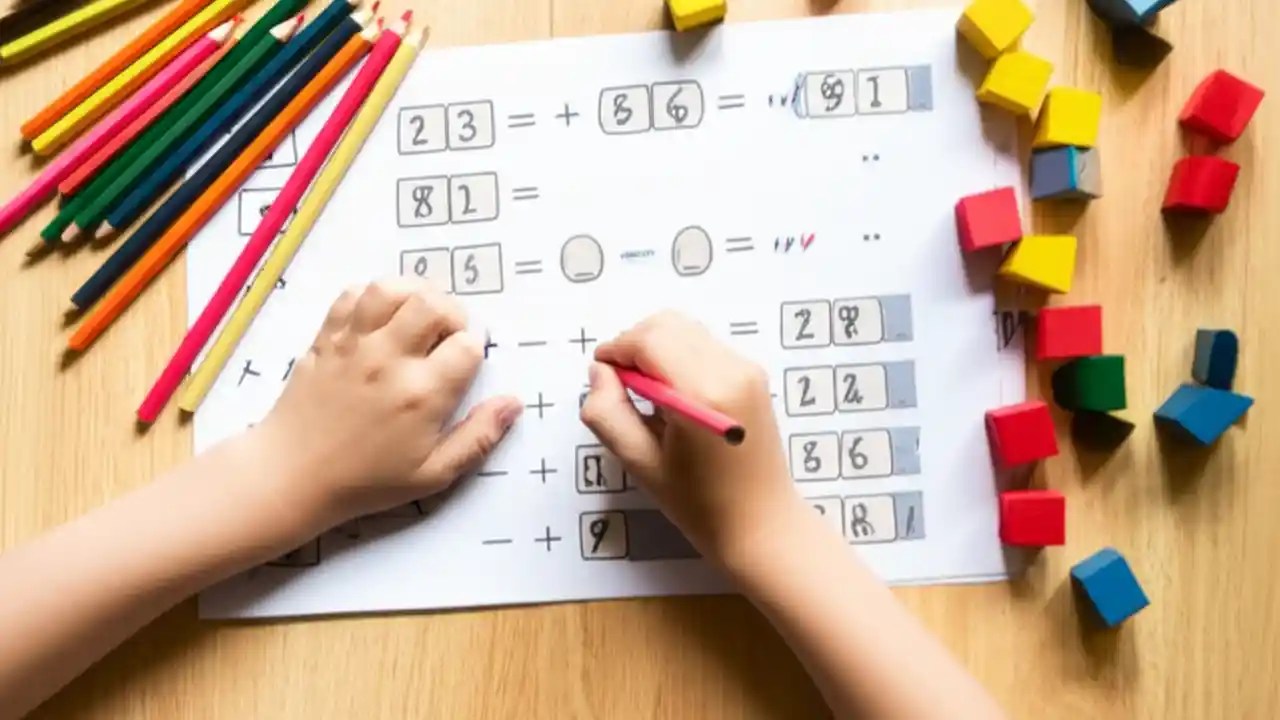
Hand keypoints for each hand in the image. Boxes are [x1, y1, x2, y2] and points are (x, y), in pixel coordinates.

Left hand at [253, 278, 521, 532]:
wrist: (292, 476)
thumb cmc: (366, 481)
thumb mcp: (433, 474)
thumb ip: (478, 437)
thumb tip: (513, 403)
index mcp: (422, 395)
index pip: (467, 345)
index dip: (474, 349)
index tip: (465, 365)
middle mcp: (390, 360)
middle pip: (434, 303)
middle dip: (452, 312)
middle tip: (447, 336)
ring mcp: (354, 345)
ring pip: (392, 288)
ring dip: (414, 294)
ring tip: (417, 317)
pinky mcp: (326, 338)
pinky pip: (352, 295)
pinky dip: (372, 296)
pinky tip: (381, 318)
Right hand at [580, 311, 800, 567]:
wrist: (762, 524)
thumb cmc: (699, 504)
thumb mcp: (641, 463)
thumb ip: (608, 413)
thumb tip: (600, 371)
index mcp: (702, 392)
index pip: (649, 340)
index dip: (617, 350)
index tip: (602, 377)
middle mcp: (731, 368)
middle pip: (668, 324)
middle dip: (635, 345)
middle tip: (620, 385)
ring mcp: (747, 368)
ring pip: (686, 330)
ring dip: (657, 348)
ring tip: (647, 394)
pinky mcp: (754, 375)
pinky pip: (705, 345)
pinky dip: (679, 356)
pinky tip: (673, 397)